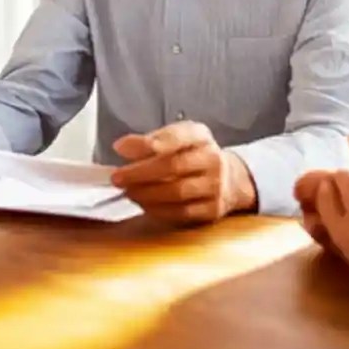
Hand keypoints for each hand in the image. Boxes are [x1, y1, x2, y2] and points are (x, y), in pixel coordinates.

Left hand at [110, 121, 256, 223]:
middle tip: (117, 177)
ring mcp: (215, 186)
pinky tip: (144, 204)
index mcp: (200, 136)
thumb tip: (121, 147)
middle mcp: (212, 159)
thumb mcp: (177, 139)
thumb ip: (150, 140)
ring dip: (146, 194)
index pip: (177, 136)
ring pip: (176, 192)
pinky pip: (180, 212)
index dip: (150, 143)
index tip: (121, 148)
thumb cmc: (194, 156)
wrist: (231, 179)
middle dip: (139, 173)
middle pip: (173, 166)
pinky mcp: (212, 209)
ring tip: (129, 191)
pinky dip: (157, 209)